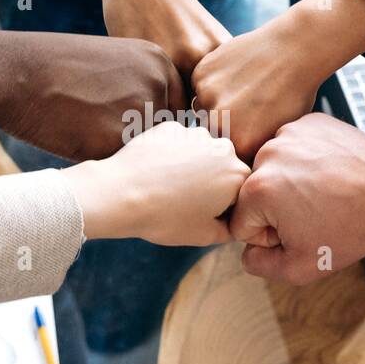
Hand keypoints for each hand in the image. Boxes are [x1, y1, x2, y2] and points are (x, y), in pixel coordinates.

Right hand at [0, 25, 184, 160]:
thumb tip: (162, 134)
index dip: (143, 122)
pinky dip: (99, 161)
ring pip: (143, 153)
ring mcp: (140, 113)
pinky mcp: (117, 141)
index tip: (113, 114)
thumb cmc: (58, 70)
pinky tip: (75, 136)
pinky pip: (120, 167)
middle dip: (135, 140)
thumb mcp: (114, 65)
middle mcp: (158, 85)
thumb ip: (143, 91)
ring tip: (84, 126)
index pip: (172, 111)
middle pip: (161, 135)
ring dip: (120, 153)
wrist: (16, 74)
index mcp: (159, 63)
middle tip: (95, 122)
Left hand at [65, 122, 249, 245]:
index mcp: (238, 175)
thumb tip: (236, 224)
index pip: (244, 191)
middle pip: (224, 167)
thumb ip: (230, 229)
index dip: (227, 205)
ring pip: (201, 152)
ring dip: (192, 166)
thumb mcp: (204, 236)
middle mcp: (223, 148)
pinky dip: (171, 154)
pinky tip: (155, 171)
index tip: (207, 215)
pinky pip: (178, 143)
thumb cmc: (164, 218)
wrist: (121, 194)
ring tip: (167, 186)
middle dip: (212, 182)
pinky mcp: (170, 127)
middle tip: (186, 202)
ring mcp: (195, 133)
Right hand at [191, 0, 364, 160]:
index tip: (249, 135)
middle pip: (211, 136)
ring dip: (215, 106)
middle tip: (246, 111)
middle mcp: (220, 122)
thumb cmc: (294, 93)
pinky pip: (199, 87)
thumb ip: (257, 152)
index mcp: (241, 144)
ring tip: (242, 92)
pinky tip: (236, 75)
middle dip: (224, 129)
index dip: (237, 149)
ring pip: (202, 111)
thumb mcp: (281, 133)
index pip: (228, 158)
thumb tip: (239, 168)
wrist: (295, 49)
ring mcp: (208, 96)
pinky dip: (212, 84)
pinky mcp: (201, 73)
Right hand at [229, 113, 364, 284]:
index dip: (268, 236)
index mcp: (257, 190)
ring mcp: (289, 133)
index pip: (241, 223)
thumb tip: (247, 251)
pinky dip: (307, 161)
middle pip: (255, 193)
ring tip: (323, 193)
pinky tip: (329, 174)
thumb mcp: (300, 267)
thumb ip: (259, 265)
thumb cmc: (350, 230)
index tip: (297, 231)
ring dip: (290, 182)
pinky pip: (294, 148)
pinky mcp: (309, 122)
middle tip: (313, 213)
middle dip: (277, 208)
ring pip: (274, 168)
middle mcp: (267, 154)